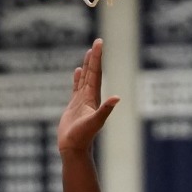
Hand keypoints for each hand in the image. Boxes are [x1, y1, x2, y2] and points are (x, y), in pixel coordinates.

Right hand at [57, 39, 118, 155]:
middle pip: (93, 73)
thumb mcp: (95, 122)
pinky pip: (76, 88)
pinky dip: (78, 78)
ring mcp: (82, 101)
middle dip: (95, 58)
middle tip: (97, 42)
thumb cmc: (83, 137)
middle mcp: (90, 97)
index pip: (96, 73)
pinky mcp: (74, 106)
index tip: (99, 44)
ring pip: (86, 79)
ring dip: (88, 66)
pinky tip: (78, 71)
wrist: (74, 149)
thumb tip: (117, 98)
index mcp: (94, 97)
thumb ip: (105, 110)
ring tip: (89, 52)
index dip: (97, 59)